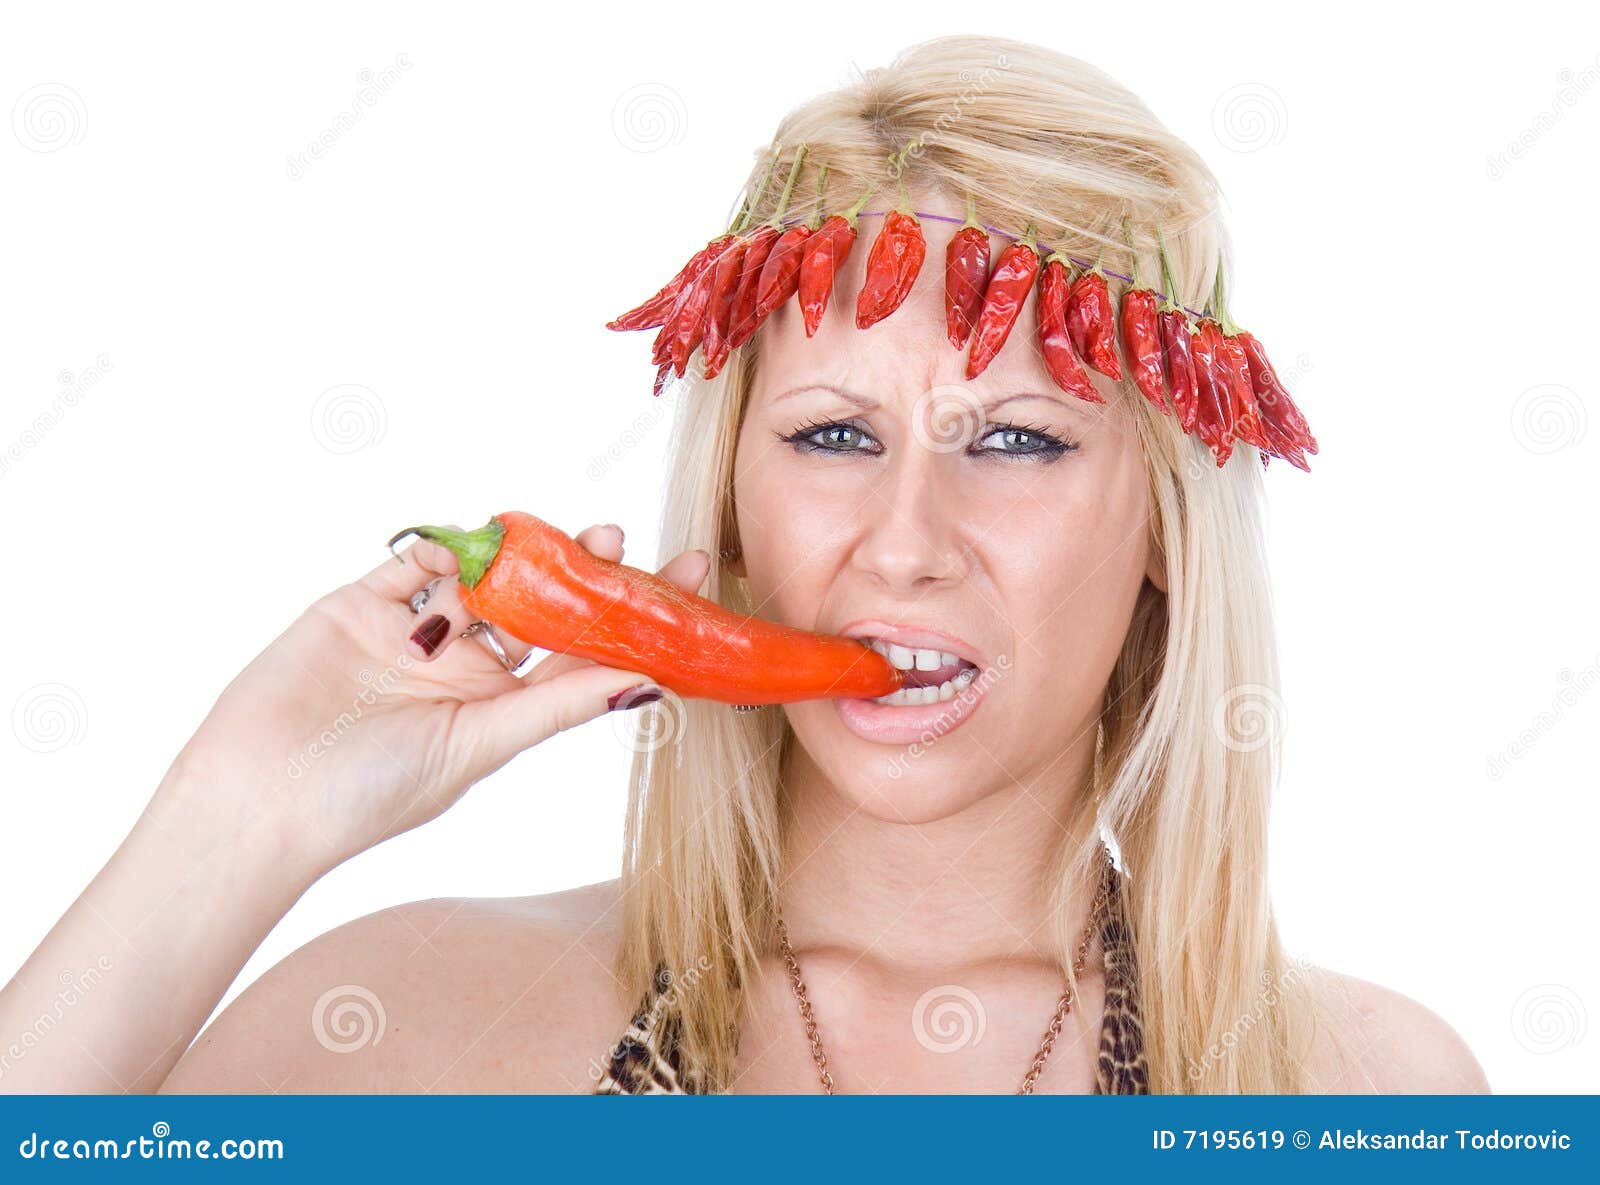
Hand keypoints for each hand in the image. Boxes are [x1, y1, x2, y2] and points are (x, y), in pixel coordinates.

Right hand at [155, 523, 708, 882]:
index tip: (689, 579)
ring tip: (563, 538)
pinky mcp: (358, 606)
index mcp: (499, 706)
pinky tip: (465, 550)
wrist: (256, 799)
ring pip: (478, 575)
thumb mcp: (479, 746)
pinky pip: (408, 564)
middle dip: (578, 572)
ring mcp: (412, 633)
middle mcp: (464, 666)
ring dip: (519, 552)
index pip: (580, 650)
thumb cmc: (371, 794)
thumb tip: (650, 684)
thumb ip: (556, 705)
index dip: (632, 616)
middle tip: (615, 540)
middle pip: (536, 603)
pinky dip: (439, 551)